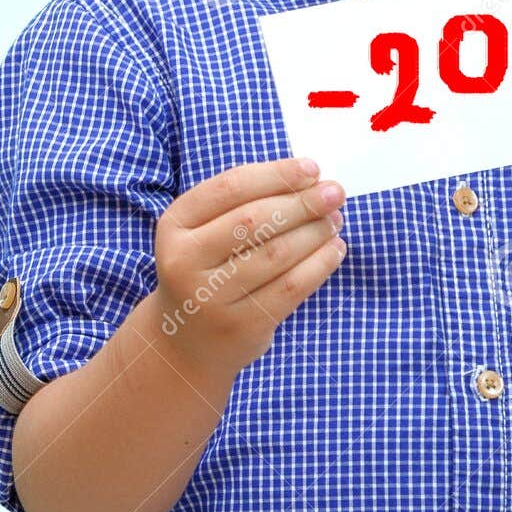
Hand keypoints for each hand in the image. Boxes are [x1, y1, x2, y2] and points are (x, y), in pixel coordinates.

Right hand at [152, 157, 346, 379]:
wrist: (185, 343)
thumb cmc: (208, 270)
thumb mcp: (205, 232)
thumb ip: (246, 202)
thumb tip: (310, 180)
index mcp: (175, 224)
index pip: (230, 187)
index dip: (275, 175)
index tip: (312, 168)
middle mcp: (184, 260)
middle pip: (254, 220)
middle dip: (302, 202)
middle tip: (335, 192)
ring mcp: (210, 297)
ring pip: (276, 254)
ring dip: (315, 232)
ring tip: (335, 219)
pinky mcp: (240, 326)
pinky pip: (290, 288)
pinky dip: (320, 265)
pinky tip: (335, 250)